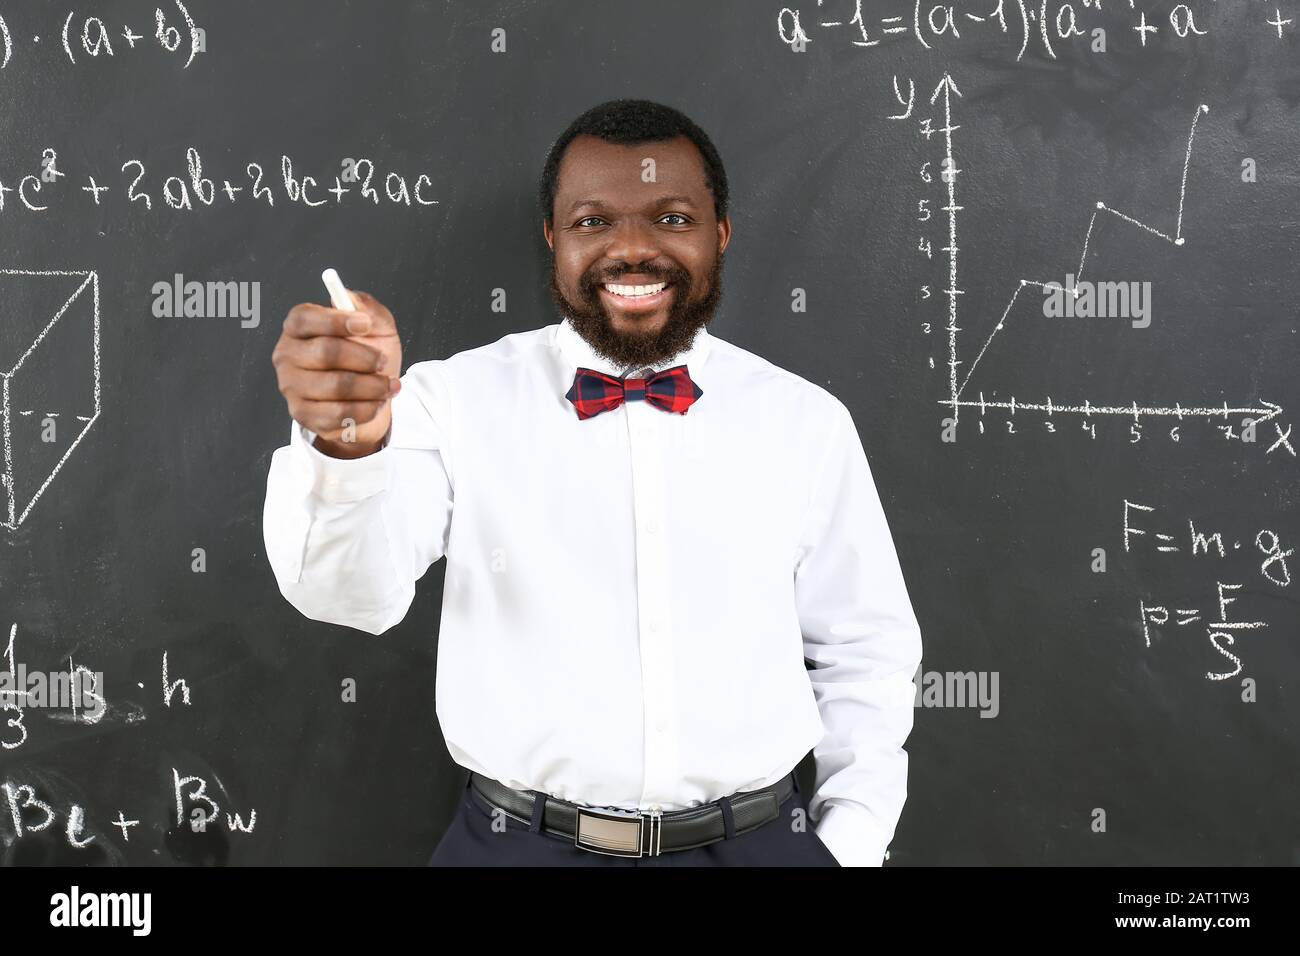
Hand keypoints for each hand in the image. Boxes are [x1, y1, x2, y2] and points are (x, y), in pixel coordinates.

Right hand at [272, 289, 401, 457]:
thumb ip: (367, 309)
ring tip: (389, 386)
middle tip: (383, 362)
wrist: (370, 397)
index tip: (365, 324)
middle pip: (325, 352)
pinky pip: (338, 413)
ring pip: (336, 386)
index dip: (336, 320)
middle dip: (364, 358)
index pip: (305, 318)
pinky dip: (366, 409)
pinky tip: (377, 403)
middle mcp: (287, 354)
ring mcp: (291, 386)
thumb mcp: (376, 328)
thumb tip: (353, 300)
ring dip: (372, 386)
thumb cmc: (367, 357)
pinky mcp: (302, 414)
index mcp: (299, 327)